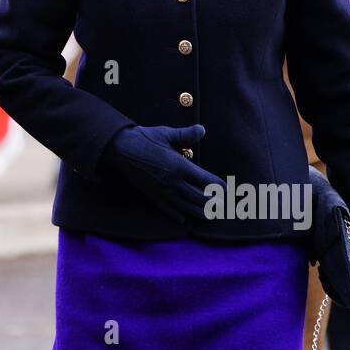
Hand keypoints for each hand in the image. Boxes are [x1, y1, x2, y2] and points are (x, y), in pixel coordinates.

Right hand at [105, 124, 219, 222]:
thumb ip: (186, 134)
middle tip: (225, 207)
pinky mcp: (153, 197)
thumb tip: (202, 130)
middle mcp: (174, 182)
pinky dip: (180, 216)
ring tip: (211, 215)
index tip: (228, 190)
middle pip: (201, 199)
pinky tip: (185, 219)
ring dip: (202, 213)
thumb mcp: (166, 134)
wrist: (120, 149)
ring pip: (188, 208)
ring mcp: (163, 192)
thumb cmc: (145, 138)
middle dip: (215, 204)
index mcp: (180, 166)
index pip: (207, 181)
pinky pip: (170, 211)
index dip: (220, 187)